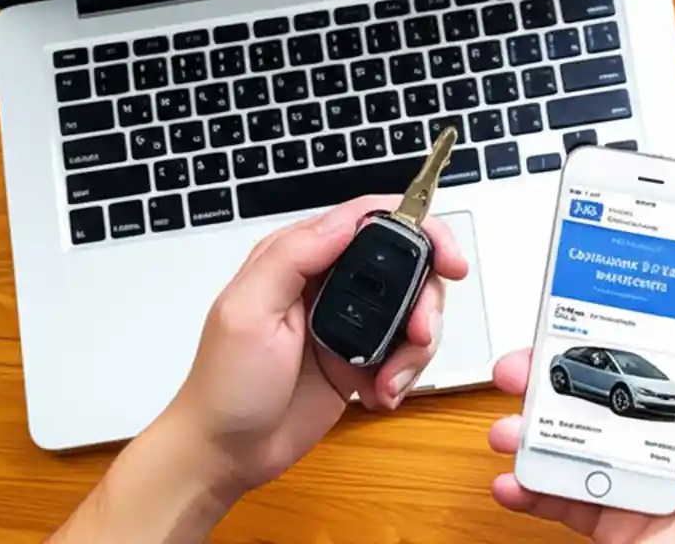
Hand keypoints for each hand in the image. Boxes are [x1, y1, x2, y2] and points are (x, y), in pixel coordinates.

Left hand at [163, 195, 468, 494]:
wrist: (227, 453)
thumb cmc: (225, 384)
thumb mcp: (247, 312)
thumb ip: (293, 257)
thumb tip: (346, 220)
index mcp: (300, 258)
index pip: (371, 221)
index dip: (420, 232)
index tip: (448, 261)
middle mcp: (329, 284)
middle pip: (408, 267)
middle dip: (425, 302)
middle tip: (419, 335)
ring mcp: (349, 322)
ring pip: (414, 313)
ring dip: (415, 348)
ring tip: (388, 380)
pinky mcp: (362, 359)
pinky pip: (407, 353)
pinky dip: (405, 375)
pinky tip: (378, 395)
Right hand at [486, 337, 674, 543]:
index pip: (654, 372)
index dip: (615, 344)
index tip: (579, 320)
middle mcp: (662, 452)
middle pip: (599, 404)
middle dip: (552, 383)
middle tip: (517, 370)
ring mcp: (633, 489)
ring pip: (571, 449)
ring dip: (530, 435)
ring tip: (505, 432)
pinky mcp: (611, 526)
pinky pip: (562, 503)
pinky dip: (528, 492)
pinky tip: (510, 484)